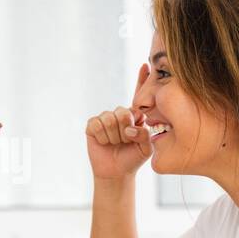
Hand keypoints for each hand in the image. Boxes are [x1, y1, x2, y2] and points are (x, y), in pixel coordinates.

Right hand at [85, 65, 153, 179]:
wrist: (117, 172)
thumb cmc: (133, 158)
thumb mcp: (146, 147)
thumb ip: (144, 133)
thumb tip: (129, 125)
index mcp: (135, 116)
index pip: (139, 96)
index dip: (142, 80)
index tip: (146, 65)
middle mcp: (120, 114)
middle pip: (122, 112)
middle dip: (125, 130)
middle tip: (125, 140)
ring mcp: (105, 118)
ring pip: (109, 120)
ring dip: (113, 137)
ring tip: (115, 144)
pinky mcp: (92, 125)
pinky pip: (96, 125)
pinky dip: (102, 137)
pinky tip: (104, 142)